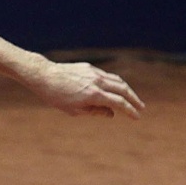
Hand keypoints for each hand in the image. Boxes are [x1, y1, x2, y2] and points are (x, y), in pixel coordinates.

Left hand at [21, 58, 143, 117]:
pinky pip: (107, 76)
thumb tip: (111, 114)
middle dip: (134, 99)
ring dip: (126, 90)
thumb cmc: (56, 96)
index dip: (130, 111)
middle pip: (123, 89)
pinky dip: (114, 83)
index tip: (137, 117)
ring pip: (117, 80)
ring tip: (132, 98)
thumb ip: (95, 112)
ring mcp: (94, 72)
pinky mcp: (90, 67)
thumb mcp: (74, 110)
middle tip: (141, 108)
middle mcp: (97, 81)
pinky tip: (115, 89)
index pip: (119, 103)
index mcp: (94, 94)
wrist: (44, 75)